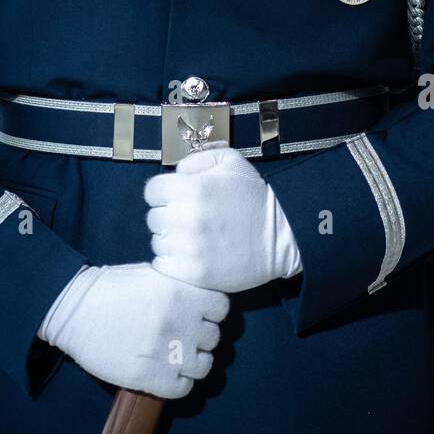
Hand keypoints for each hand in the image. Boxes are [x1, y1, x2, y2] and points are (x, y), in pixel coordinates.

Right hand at [36, 262, 228, 399]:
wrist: (76, 311)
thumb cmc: (112, 288)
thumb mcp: (151, 273)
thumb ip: (180, 285)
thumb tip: (203, 296)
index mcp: (181, 291)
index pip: (222, 307)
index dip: (211, 311)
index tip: (200, 313)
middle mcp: (179, 321)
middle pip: (214, 337)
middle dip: (201, 336)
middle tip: (185, 336)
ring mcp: (167, 351)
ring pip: (204, 365)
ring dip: (193, 361)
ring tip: (177, 356)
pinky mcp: (151, 377)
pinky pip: (184, 388)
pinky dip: (179, 383)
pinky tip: (167, 373)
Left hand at [144, 144, 302, 292]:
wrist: (281, 236)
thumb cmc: (254, 197)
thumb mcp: (231, 162)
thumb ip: (197, 160)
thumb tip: (175, 173)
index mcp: (191, 189)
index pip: (151, 191)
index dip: (163, 192)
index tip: (176, 197)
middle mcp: (186, 218)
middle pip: (153, 217)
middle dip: (167, 215)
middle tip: (187, 218)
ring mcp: (188, 248)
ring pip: (158, 242)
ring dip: (170, 238)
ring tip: (192, 237)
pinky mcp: (193, 273)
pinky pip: (164, 264)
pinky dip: (172, 260)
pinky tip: (189, 254)